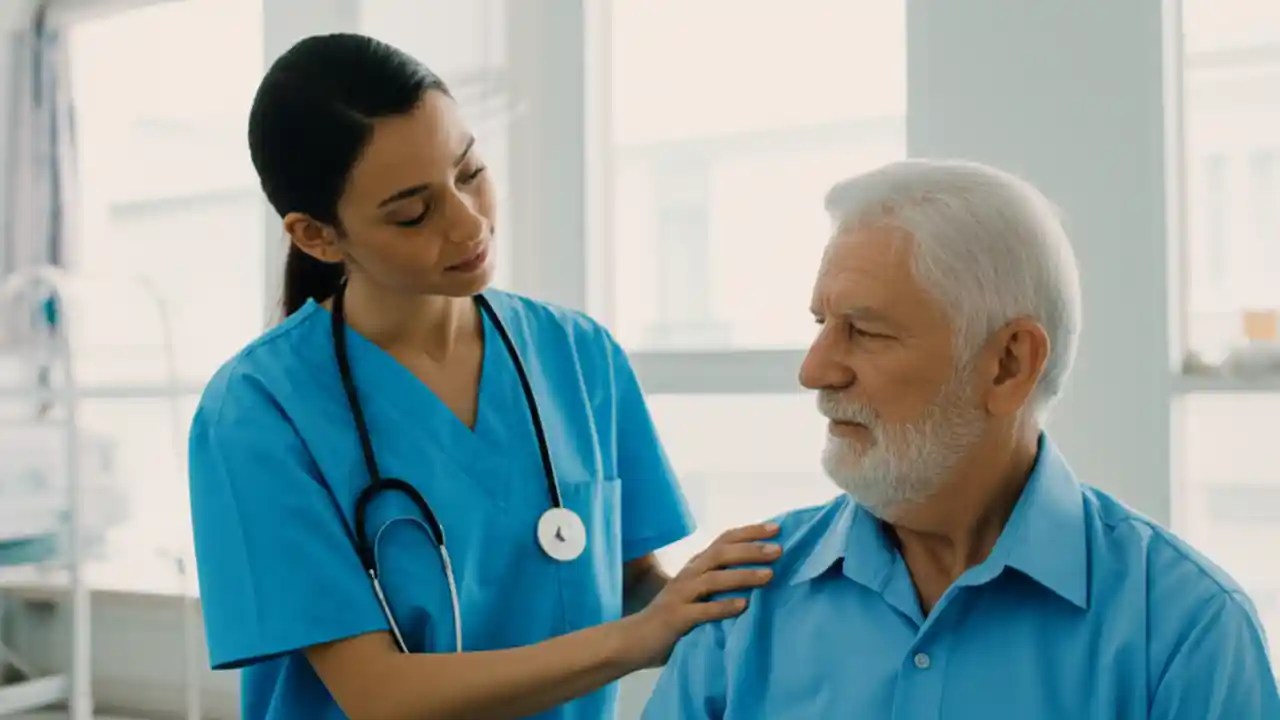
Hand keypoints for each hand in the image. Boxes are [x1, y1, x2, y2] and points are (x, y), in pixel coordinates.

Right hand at [623, 523, 781, 668]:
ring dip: (742, 575)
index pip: (723, 540)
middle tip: (778, 551)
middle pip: (720, 554)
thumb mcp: (696, 592)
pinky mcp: (676, 618)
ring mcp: (681, 595)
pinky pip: (702, 611)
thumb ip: (720, 581)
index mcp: (696, 566)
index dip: (749, 532)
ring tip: (768, 576)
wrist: (634, 639)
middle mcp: (688, 574)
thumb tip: (761, 572)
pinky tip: (743, 606)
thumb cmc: (673, 615)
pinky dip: (723, 607)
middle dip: (750, 550)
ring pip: (713, 579)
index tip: (776, 529)